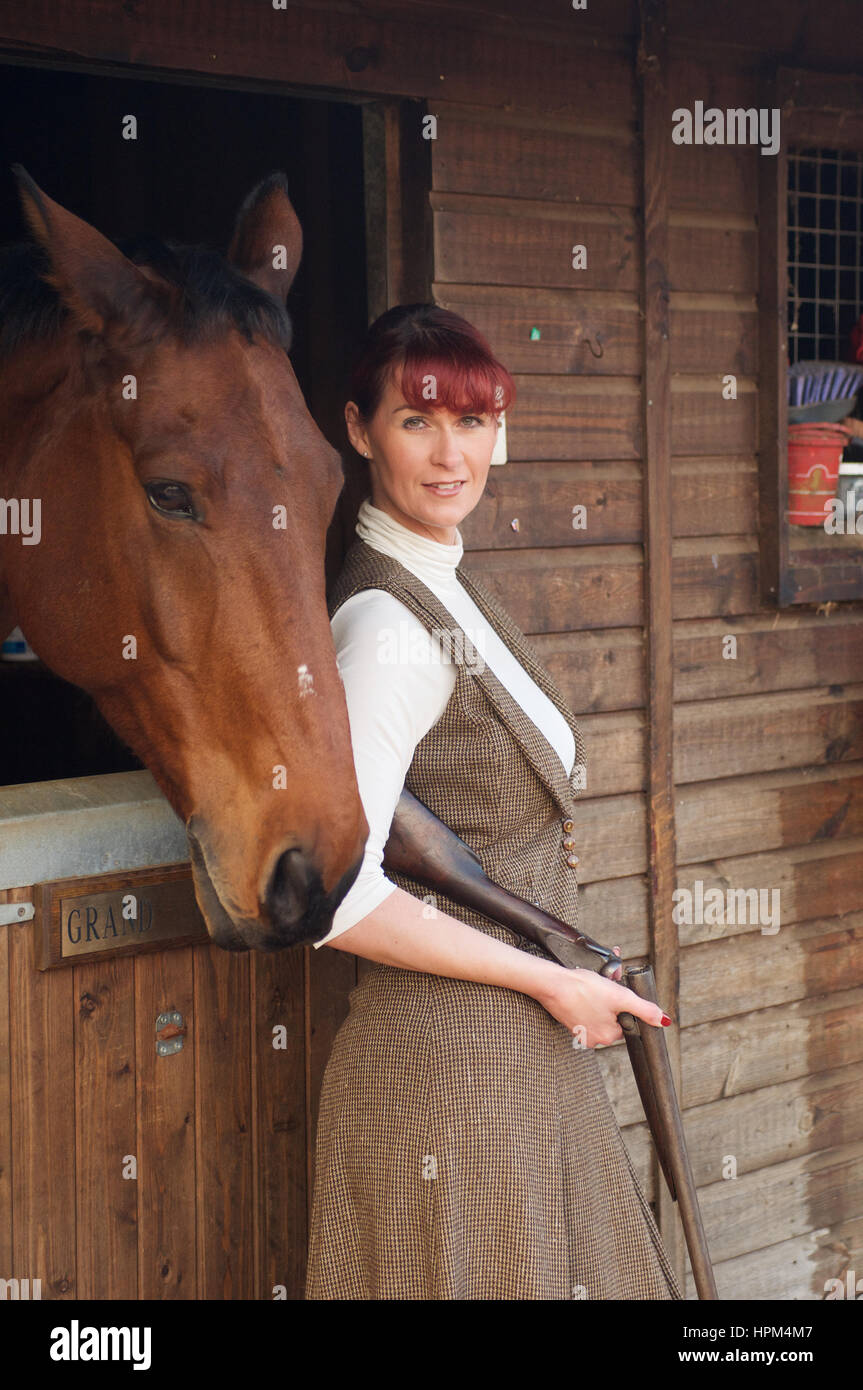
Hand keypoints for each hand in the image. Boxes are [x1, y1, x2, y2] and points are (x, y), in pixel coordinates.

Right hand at [538, 953, 669, 1049]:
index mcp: (608, 1036)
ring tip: (592, 984)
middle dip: (611, 999)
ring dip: (600, 997)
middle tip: (605, 983)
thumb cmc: (583, 989)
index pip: (626, 1022)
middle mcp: (593, 1039)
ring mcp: (579, 1031)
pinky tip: (582, 989)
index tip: (615, 991)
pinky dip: (586, 1000)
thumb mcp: (619, 996)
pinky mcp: (568, 1021)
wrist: (552, 984)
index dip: (623, 1004)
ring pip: (599, 1012)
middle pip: (612, 1016)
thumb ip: (644, 1009)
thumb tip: (663, 1021)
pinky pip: (585, 1011)